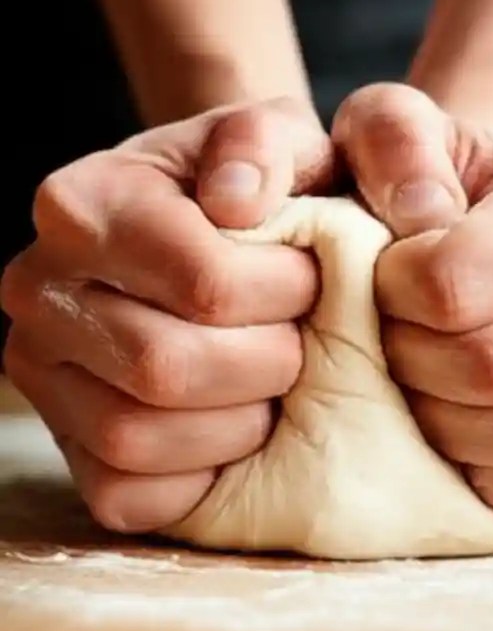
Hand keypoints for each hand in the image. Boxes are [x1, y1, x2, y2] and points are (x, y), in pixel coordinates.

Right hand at [0, 98, 333, 531]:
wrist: (231, 228)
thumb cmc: (262, 184)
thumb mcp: (275, 137)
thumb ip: (263, 143)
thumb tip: (235, 202)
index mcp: (82, 204)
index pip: (207, 284)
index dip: (292, 291)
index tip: (318, 275)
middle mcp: (37, 288)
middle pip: (167, 367)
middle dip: (270, 362)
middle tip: (306, 337)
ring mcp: (41, 373)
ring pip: (137, 437)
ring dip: (241, 421)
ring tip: (277, 378)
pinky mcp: (64, 445)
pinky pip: (128, 493)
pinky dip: (203, 473)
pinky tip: (242, 421)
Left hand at [333, 83, 492, 525]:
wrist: (464, 227)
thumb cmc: (422, 181)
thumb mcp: (393, 126)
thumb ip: (393, 137)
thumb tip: (423, 216)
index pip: (455, 281)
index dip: (390, 287)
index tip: (386, 266)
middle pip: (489, 364)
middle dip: (408, 354)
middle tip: (393, 325)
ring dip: (440, 414)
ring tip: (421, 368)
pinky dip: (486, 470)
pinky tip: (455, 421)